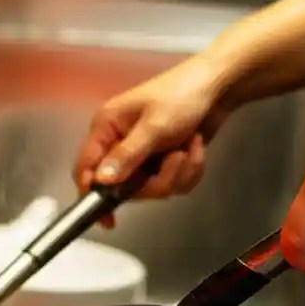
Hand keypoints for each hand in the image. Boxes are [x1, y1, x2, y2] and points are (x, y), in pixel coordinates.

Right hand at [74, 57, 230, 226]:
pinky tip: (195, 148)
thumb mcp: (154, 126)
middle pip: (124, 187)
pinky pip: (171, 183)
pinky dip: (189, 170)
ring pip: (152, 188)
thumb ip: (126, 155)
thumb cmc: (182, 93)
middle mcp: (119, 142)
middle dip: (156, 181)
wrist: (218, 87)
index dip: (91, 193)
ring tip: (189, 147)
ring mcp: (142, 154)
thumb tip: (101, 179)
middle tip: (175, 161)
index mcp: (107, 127)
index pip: (86, 167)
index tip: (106, 218)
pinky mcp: (162, 161)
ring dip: (177, 174)